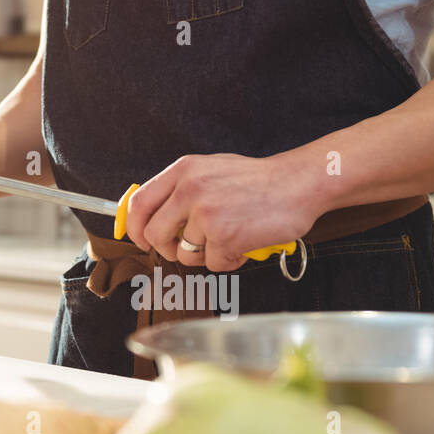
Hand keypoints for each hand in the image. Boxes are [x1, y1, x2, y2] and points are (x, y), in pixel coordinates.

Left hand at [125, 152, 318, 271]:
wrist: (298, 184)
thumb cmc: (259, 180)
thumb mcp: (212, 169)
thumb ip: (182, 188)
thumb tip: (154, 213)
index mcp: (184, 170)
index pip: (139, 204)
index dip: (135, 228)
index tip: (142, 240)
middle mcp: (190, 190)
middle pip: (155, 235)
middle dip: (169, 249)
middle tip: (188, 248)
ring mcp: (206, 214)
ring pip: (185, 254)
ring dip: (206, 255)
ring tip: (229, 238)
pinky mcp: (224, 237)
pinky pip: (213, 264)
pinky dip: (229, 260)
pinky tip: (244, 243)